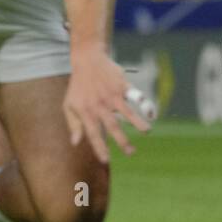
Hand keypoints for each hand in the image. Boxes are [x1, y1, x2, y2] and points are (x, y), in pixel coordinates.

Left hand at [63, 48, 151, 163]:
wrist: (87, 60)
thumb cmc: (78, 87)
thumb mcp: (69, 105)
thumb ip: (74, 125)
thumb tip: (75, 143)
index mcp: (86, 112)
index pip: (93, 134)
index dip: (99, 148)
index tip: (106, 160)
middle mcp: (100, 105)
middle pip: (112, 126)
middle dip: (122, 141)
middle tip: (131, 153)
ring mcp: (112, 95)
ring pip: (127, 112)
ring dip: (138, 122)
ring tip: (147, 131)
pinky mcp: (122, 86)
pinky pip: (136, 96)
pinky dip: (145, 104)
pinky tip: (152, 114)